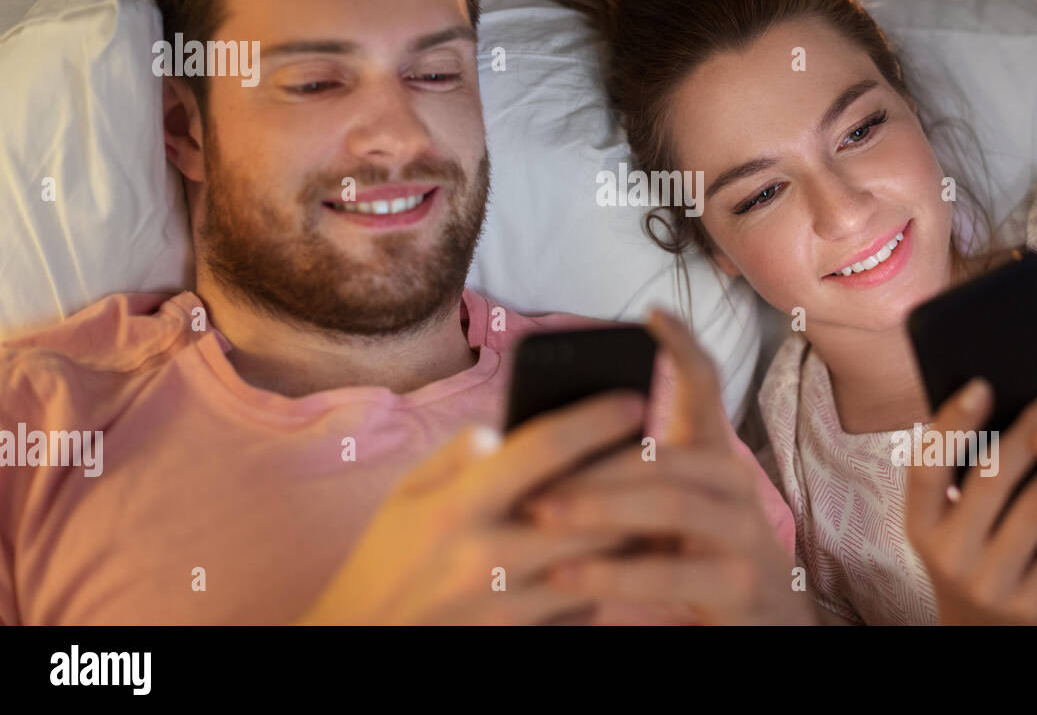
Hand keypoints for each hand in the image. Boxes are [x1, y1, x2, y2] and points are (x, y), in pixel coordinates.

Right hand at [298, 393, 650, 623]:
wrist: (363, 646)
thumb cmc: (388, 562)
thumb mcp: (407, 496)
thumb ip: (459, 454)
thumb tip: (507, 431)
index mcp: (458, 505)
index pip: (543, 448)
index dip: (596, 419)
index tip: (636, 400)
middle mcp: (487, 555)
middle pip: (590, 506)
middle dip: (634, 477)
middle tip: (663, 452)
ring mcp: (508, 606)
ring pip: (599, 559)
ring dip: (629, 528)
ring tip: (650, 500)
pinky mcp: (524, 640)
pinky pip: (585, 605)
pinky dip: (601, 578)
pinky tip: (608, 558)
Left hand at [522, 309, 813, 624]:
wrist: (768, 630)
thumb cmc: (697, 561)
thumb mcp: (666, 513)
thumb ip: (629, 479)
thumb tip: (547, 451)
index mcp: (715, 458)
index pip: (708, 387)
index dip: (683, 346)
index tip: (652, 313)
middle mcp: (736, 484)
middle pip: (666, 451)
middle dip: (594, 459)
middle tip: (532, 472)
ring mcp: (745, 533)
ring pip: (669, 501)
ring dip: (598, 505)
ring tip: (540, 512)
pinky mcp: (741, 585)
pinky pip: (669, 572)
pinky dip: (612, 574)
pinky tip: (566, 576)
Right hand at [905, 378, 1036, 623]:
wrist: (984, 639)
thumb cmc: (972, 561)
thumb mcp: (949, 528)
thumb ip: (959, 481)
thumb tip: (996, 404)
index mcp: (920, 529)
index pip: (926, 467)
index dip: (952, 424)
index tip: (983, 384)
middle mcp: (949, 557)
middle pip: (991, 480)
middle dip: (1030, 430)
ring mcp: (991, 584)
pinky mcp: (1035, 605)